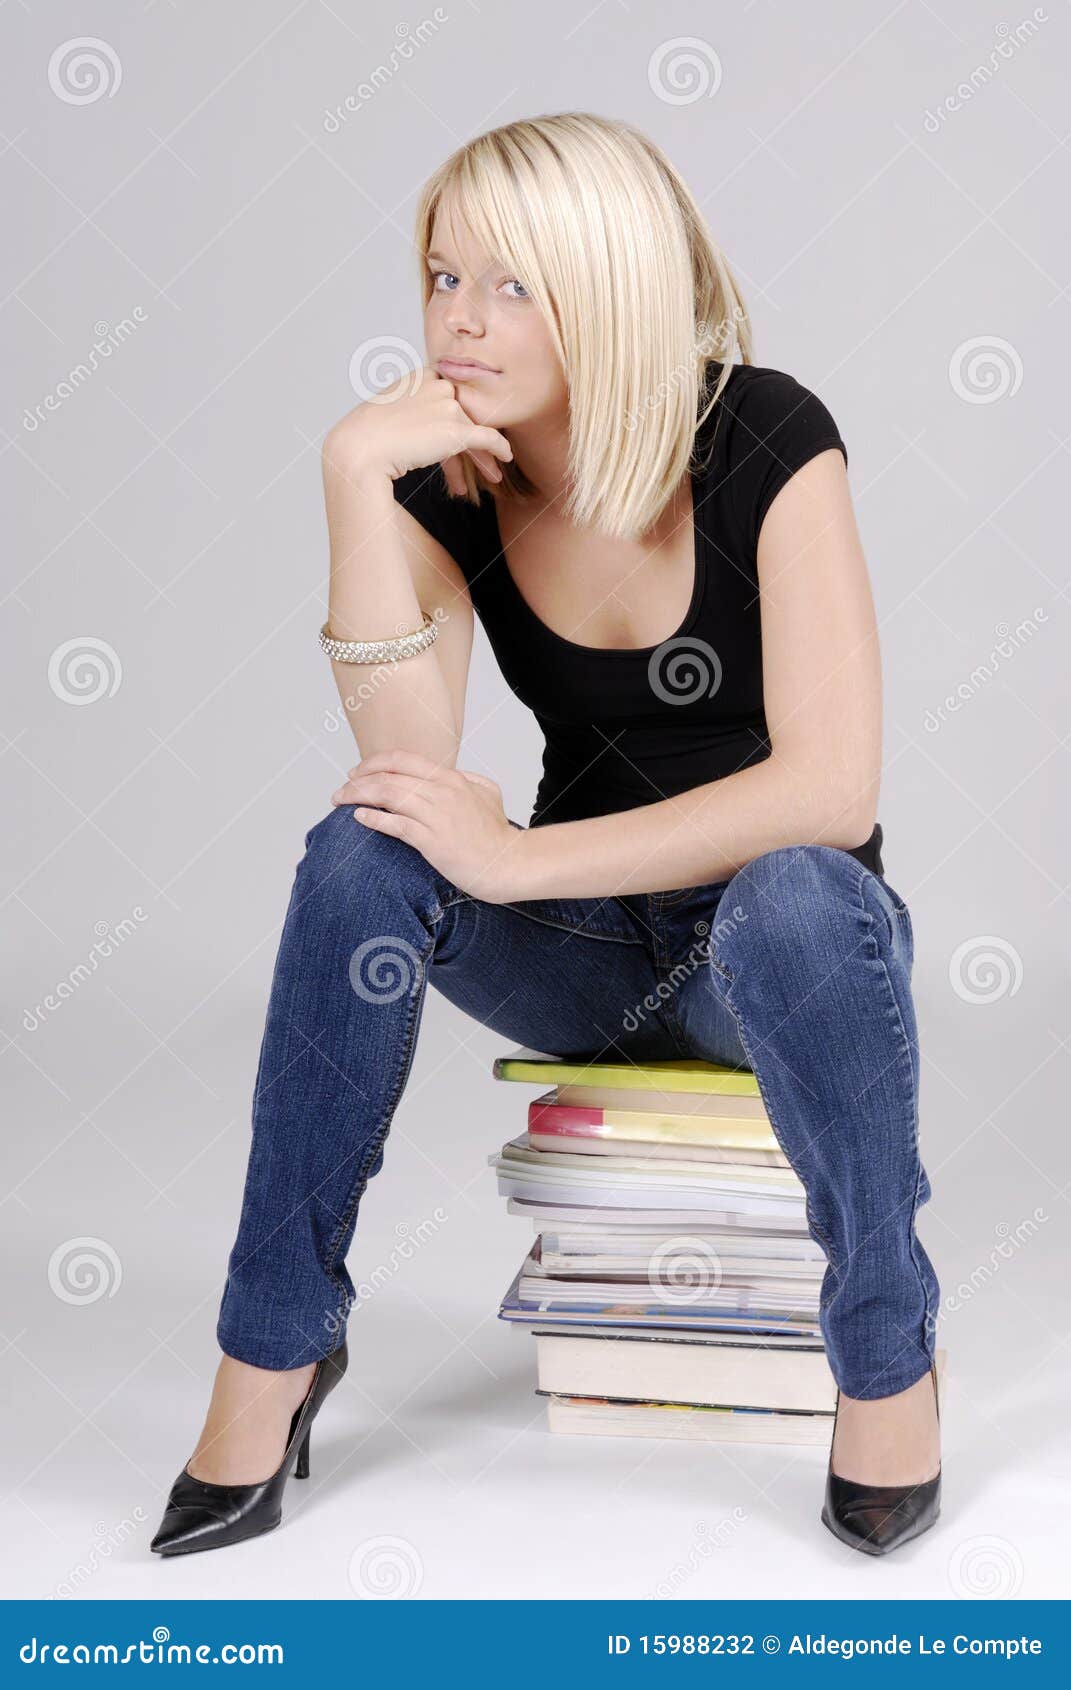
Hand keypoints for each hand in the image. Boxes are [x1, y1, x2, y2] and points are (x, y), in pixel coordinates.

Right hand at [322, 365, 512, 488]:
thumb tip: (418, 423)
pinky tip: (506, 458)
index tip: (459, 433)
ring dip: (482, 455)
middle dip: (471, 438)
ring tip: (491, 474)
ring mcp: (447, 405)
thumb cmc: (366, 437)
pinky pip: (488, 438)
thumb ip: (408, 407)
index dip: (455, 416)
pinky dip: (499, 448)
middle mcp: (436, 384)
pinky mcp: (456, 429)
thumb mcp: (387, 410)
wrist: (361, 448)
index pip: (447, 394)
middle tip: (481, 457)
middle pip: (463, 412)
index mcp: (419, 375)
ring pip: (474, 429)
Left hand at [330, 748, 530, 903]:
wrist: (507, 863)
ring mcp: (437, 816)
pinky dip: (373, 818)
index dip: (374, 762)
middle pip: (389, 776)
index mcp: (451, 778)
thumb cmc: (496, 833)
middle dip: (358, 780)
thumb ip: (466, 777)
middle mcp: (442, 792)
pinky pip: (396, 825)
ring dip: (358, 796)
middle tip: (341, 790)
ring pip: (388, 796)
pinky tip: (359, 817)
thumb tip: (449, 771)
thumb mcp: (487, 792)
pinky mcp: (433, 841)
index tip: (357, 772)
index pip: (402, 759)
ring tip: (341, 801)